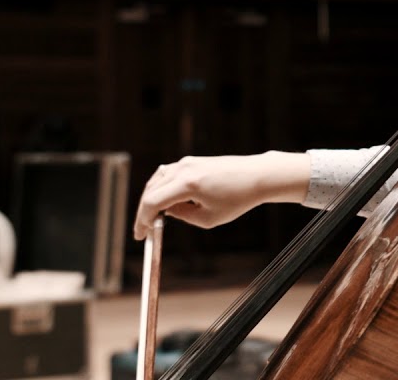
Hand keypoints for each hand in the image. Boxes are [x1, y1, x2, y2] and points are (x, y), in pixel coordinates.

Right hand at [132, 151, 308, 239]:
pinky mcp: (191, 161)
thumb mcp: (208, 218)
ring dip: (151, 199)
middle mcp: (183, 169)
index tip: (140, 236)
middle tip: (144, 230)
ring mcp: (186, 162)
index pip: (152, 202)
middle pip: (150, 191)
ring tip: (152, 219)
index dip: (142, 221)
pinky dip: (161, 189)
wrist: (257, 176)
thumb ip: (183, 216)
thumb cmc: (238, 198)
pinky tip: (163, 203)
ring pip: (156, 181)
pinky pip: (167, 175)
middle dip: (144, 212)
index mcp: (187, 183)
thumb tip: (165, 212)